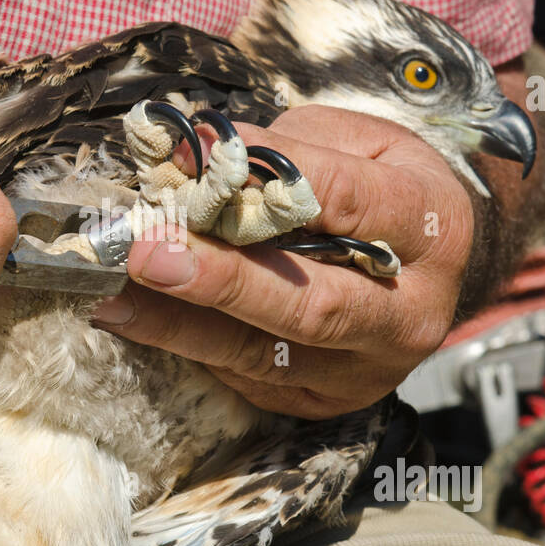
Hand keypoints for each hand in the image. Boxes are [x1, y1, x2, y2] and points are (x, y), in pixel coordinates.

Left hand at [90, 105, 477, 418]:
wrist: (430, 272)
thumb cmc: (385, 191)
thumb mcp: (365, 146)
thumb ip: (294, 147)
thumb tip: (203, 149)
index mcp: (429, 230)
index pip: (344, 201)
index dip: (265, 175)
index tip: (194, 153)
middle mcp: (406, 313)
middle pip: (310, 300)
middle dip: (221, 277)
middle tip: (147, 249)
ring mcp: (364, 368)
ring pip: (265, 351)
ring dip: (178, 320)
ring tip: (114, 288)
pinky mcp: (321, 400)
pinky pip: (241, 374)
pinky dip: (179, 342)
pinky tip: (126, 313)